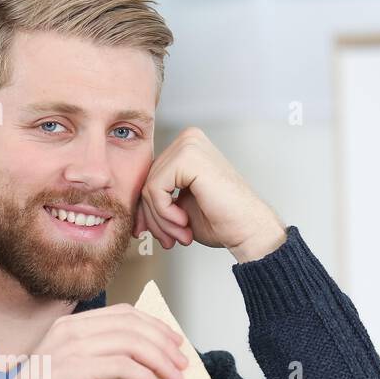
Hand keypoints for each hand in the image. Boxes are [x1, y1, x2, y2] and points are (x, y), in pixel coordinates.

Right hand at [0, 304, 188, 378]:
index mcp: (72, 328)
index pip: (123, 314)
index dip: (154, 326)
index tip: (174, 343)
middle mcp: (72, 330)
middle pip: (131, 324)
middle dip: (163, 342)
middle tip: (181, 363)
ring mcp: (72, 347)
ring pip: (130, 341)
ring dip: (159, 360)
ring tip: (174, 378)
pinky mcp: (74, 368)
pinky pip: (121, 365)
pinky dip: (144, 376)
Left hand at [133, 127, 286, 262]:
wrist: (248, 230)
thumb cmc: (221, 220)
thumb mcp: (178, 208)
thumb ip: (156, 201)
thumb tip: (132, 211)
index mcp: (186, 147)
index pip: (150, 177)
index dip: (148, 211)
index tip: (157, 234)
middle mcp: (188, 139)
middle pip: (147, 181)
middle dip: (154, 218)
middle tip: (170, 240)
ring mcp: (189, 144)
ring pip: (149, 187)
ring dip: (160, 220)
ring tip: (180, 235)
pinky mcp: (188, 157)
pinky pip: (155, 189)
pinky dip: (164, 213)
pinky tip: (184, 222)